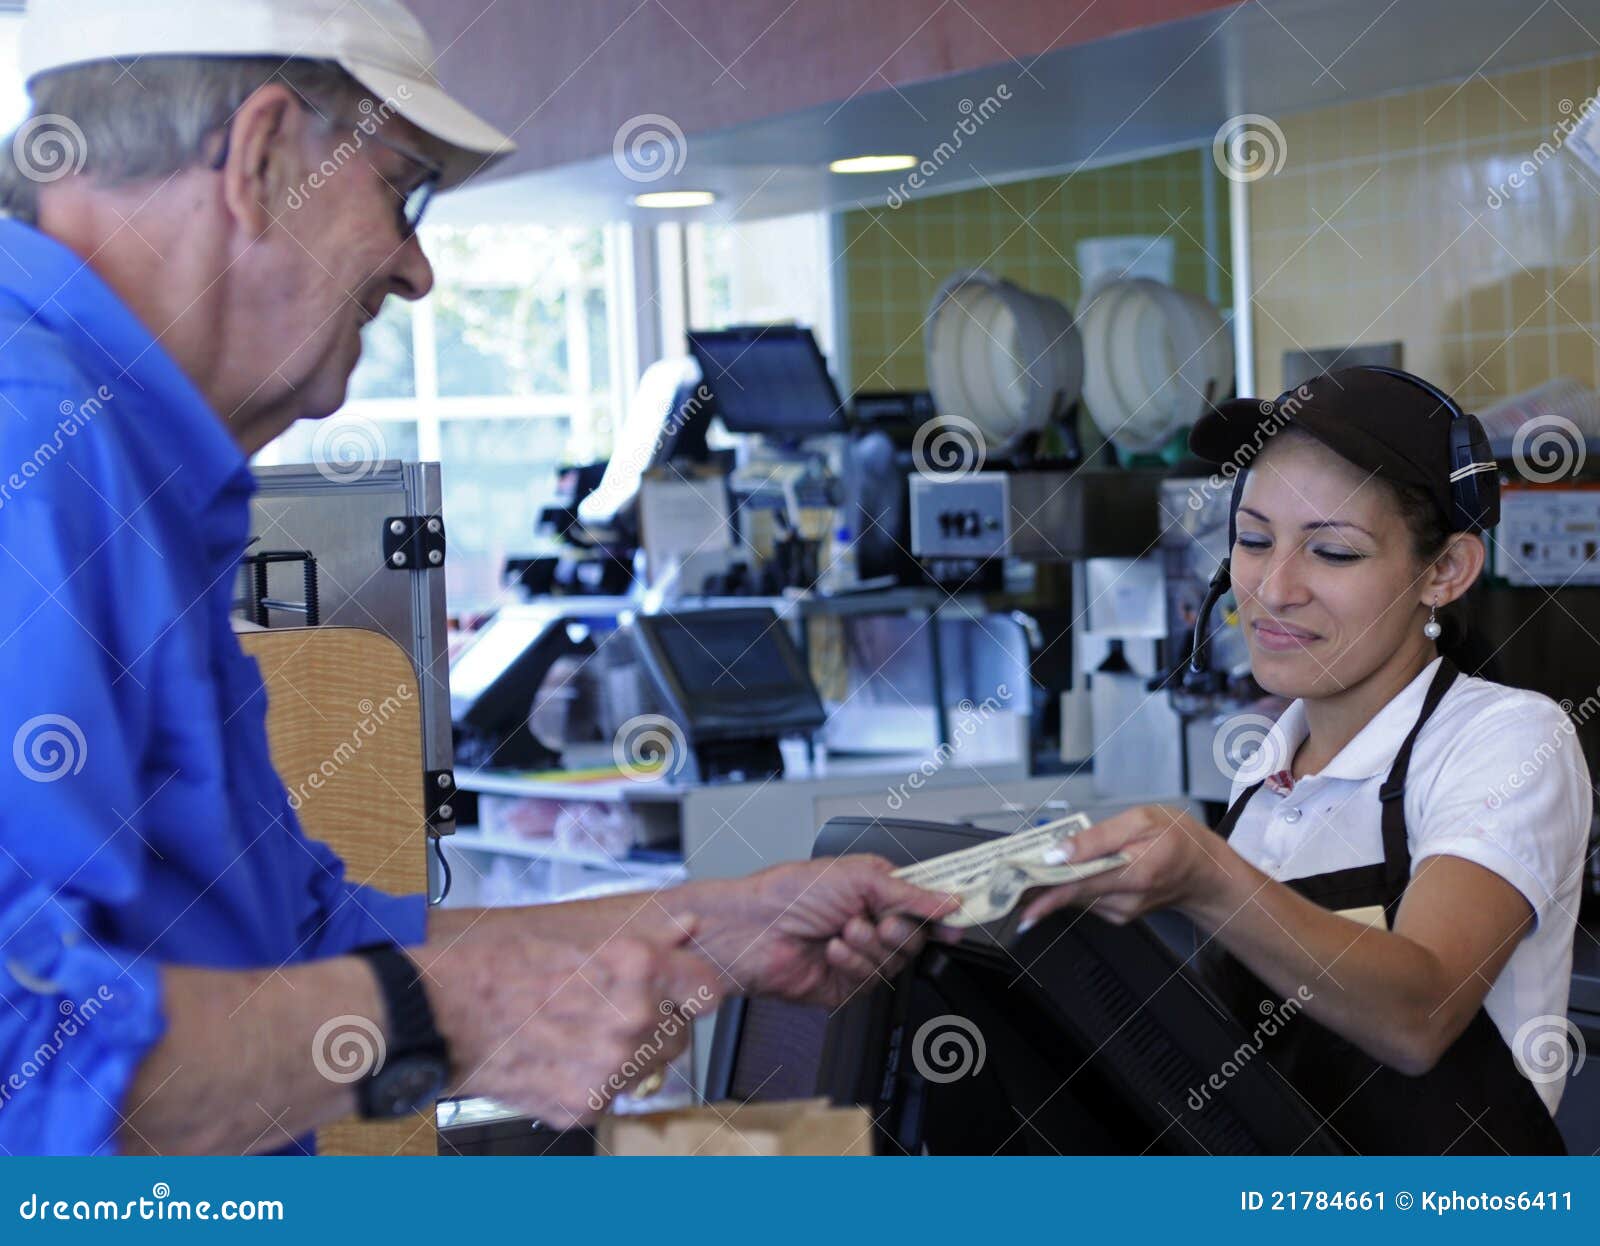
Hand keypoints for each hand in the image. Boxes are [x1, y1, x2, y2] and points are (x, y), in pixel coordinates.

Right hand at [419, 922, 720, 1128]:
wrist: (438, 1013)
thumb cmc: (498, 966)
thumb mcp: (578, 937)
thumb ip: (648, 939)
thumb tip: (689, 928)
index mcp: (636, 968)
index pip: (706, 990)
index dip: (690, 989)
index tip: (678, 991)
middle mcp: (632, 1019)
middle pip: (682, 1033)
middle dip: (657, 1023)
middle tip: (613, 1011)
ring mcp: (610, 1067)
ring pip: (651, 1069)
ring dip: (629, 1056)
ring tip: (580, 1035)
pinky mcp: (584, 1105)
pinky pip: (613, 1096)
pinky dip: (595, 1083)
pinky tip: (561, 1059)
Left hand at [703, 856, 959, 1008]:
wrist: (750, 930)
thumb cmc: (787, 892)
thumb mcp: (857, 877)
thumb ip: (910, 893)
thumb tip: (950, 900)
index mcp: (875, 889)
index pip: (923, 902)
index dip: (942, 911)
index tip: (957, 917)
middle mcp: (870, 921)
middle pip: (917, 936)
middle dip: (900, 929)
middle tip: (880, 919)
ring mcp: (859, 954)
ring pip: (896, 961)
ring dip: (871, 945)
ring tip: (844, 930)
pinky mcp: (847, 984)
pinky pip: (872, 981)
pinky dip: (854, 963)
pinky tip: (833, 950)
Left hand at [1016, 804, 1234, 929]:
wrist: (1205, 871)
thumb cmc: (1178, 839)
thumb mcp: (1140, 820)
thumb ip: (1096, 837)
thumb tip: (1058, 852)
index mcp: (1134, 873)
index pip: (1077, 886)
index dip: (1043, 893)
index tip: (1017, 898)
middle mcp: (1125, 900)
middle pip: (1070, 893)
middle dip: (1038, 884)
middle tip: (1010, 875)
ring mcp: (1120, 911)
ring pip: (1074, 896)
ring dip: (1054, 882)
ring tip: (1037, 866)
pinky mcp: (1116, 914)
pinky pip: (1085, 898)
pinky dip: (1072, 884)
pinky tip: (1073, 871)